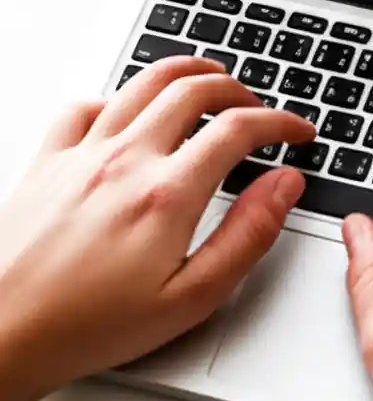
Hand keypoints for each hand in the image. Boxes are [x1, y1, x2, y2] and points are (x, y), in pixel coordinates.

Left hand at [0, 57, 314, 400]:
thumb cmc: (86, 328)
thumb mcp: (192, 298)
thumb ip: (248, 234)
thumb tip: (284, 186)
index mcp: (167, 194)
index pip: (240, 128)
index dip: (281, 123)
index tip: (297, 133)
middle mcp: (125, 161)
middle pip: (194, 89)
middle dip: (239, 90)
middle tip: (258, 108)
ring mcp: (81, 155)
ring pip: (143, 83)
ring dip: (186, 72)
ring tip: (209, 79)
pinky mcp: (46, 162)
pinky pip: (85, 106)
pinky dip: (118, 98)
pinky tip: (129, 112)